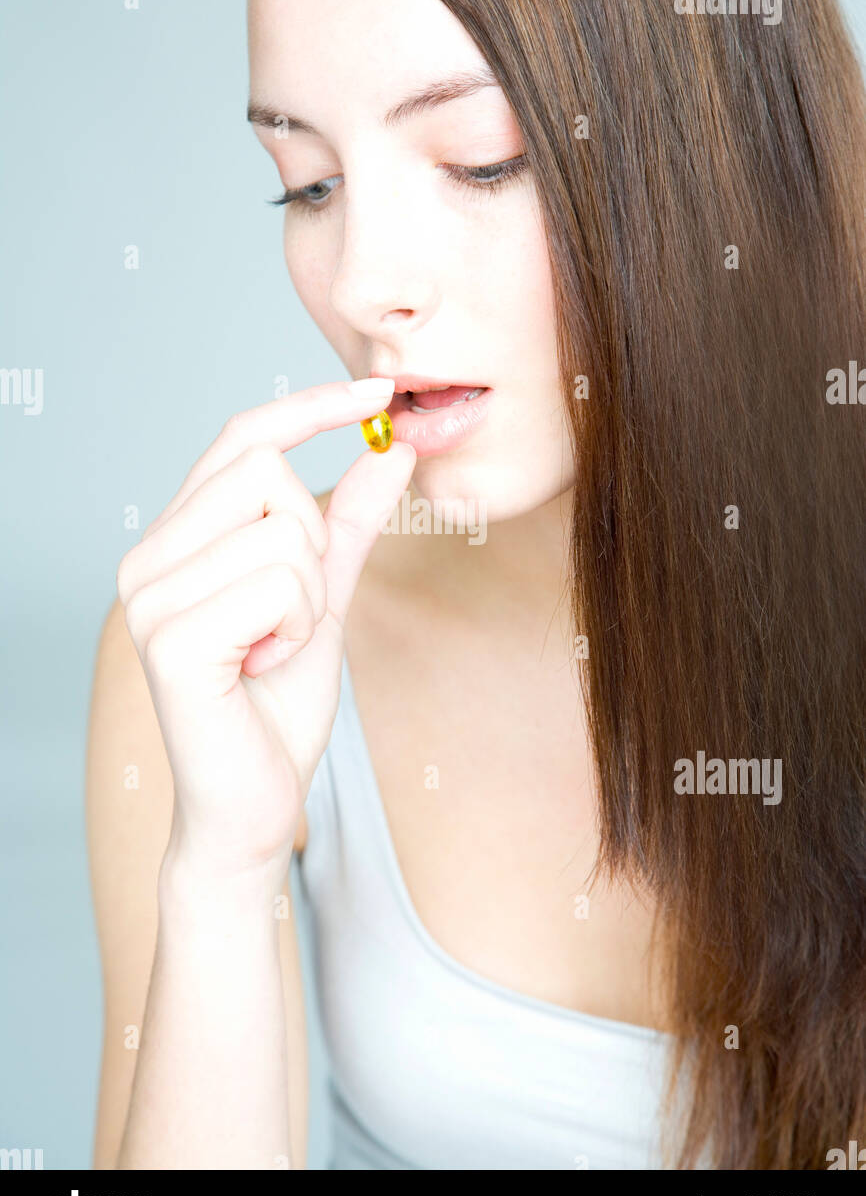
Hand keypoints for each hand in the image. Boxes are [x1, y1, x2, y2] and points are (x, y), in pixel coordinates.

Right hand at [116, 380, 414, 881]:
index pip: (241, 436)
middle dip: (312, 541)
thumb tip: (391, 447)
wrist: (254, 806)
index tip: (378, 390)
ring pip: (281, 530)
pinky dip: (297, 628)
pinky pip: (278, 582)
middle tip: (293, 615)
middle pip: (265, 470)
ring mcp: (149, 597)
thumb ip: (349, 524)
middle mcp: (146, 558)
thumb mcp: (323, 598)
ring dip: (307, 598)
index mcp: (174, 540)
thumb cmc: (276, 704)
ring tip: (273, 649)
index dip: (311, 405)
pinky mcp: (169, 640)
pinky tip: (263, 668)